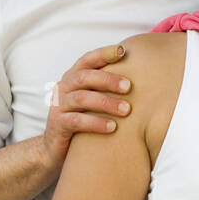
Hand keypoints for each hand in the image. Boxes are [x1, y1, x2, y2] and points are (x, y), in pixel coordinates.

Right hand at [40, 44, 131, 173]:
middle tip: (129, 87)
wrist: (55, 148)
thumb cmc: (83, 119)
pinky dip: (95, 123)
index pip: (87, 60)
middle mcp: (64, 88)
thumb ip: (108, 87)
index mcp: (73, 78)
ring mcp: (59, 106)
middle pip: (84, 77)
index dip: (103, 53)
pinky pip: (76, 121)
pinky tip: (113, 127)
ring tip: (127, 110)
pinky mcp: (57, 125)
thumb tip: (143, 76)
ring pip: (81, 98)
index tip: (123, 50)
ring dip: (106, 102)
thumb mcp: (92, 100)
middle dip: (108, 79)